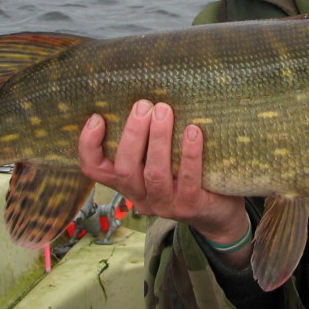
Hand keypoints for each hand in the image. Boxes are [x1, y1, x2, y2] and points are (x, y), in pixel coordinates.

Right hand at [78, 100, 250, 266]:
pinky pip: (188, 180)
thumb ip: (147, 140)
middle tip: (144, 106)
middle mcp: (140, 197)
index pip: (94, 169)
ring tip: (164, 111)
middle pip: (124, 169)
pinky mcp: (190, 207)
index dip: (89, 145)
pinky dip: (189, 154)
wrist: (220, 211)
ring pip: (154, 173)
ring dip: (158, 139)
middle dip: (132, 134)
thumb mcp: (160, 159)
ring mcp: (164, 205)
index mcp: (126, 182)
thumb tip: (145, 97)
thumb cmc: (185, 174)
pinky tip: (193, 132)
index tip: (97, 117)